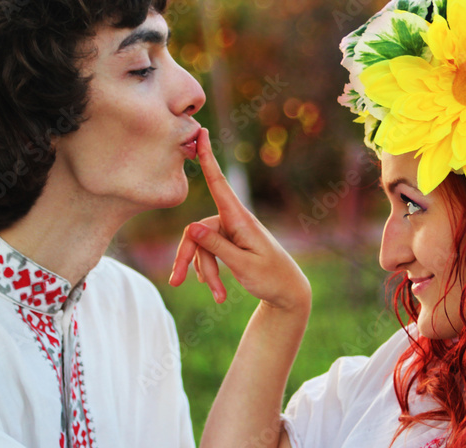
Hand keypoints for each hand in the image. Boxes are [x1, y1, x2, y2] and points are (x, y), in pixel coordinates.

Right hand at [169, 128, 310, 312]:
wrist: (288, 294)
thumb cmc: (270, 278)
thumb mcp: (243, 266)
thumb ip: (216, 246)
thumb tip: (190, 226)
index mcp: (241, 220)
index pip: (219, 184)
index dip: (208, 158)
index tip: (201, 132)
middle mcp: (234, 222)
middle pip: (197, 232)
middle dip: (188, 259)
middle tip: (176, 283)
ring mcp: (231, 233)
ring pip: (201, 247)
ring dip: (206, 273)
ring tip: (219, 297)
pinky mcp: (229, 244)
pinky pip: (209, 255)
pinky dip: (210, 274)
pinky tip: (218, 292)